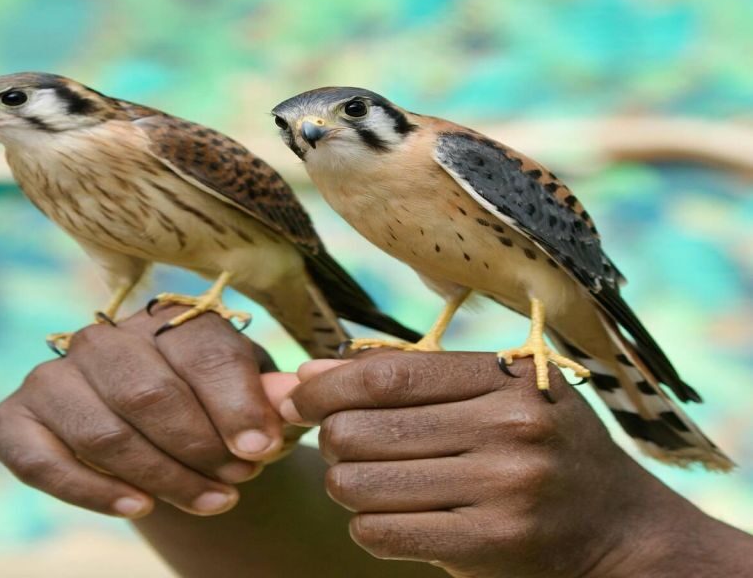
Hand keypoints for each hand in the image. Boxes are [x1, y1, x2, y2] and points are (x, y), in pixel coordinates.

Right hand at [0, 306, 299, 518]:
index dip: (235, 405)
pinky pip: (39, 460)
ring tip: (211, 501)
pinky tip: (138, 507)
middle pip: (150, 393)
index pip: (200, 352)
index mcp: (164, 318)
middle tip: (239, 481)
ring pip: (104, 432)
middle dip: (200, 448)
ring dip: (162, 476)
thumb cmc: (209, 404)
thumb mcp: (247, 394)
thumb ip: (268, 394)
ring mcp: (53, 376)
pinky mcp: (14, 418)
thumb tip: (291, 395)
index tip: (261, 450)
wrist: (153, 423)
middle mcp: (102, 338)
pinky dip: (89, 490)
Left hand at [281, 351, 747, 577]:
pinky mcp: (491, 546)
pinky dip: (365, 524)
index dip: (328, 385)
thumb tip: (309, 375)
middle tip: (338, 442)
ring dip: (343, 482)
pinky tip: (383, 514)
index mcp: (506, 378)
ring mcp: (502, 490)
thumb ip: (410, 377)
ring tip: (360, 478)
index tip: (299, 395)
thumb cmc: (543, 444)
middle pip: (363, 428)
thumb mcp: (497, 392)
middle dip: (331, 437)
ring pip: (362, 483)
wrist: (619, 526)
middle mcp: (508, 428)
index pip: (389, 374)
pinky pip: (381, 532)